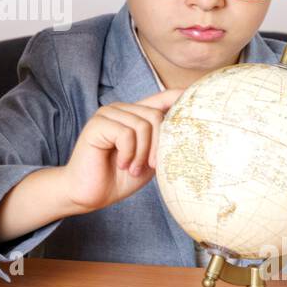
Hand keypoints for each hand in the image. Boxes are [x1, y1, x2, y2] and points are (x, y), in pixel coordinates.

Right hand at [59, 88, 183, 214]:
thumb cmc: (119, 178)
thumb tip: (186, 130)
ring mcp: (108, 114)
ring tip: (132, 169)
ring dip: (141, 153)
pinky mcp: (97, 124)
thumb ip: (162, 143)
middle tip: (151, 166)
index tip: (196, 92)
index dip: (179, 94)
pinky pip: (126, 134)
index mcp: (135, 115)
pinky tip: (121, 164)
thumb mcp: (149, 160)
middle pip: (155, 116)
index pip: (161, 98)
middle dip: (158, 145)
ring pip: (142, 125)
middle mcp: (122, 109)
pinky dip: (128, 153)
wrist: (90, 194)